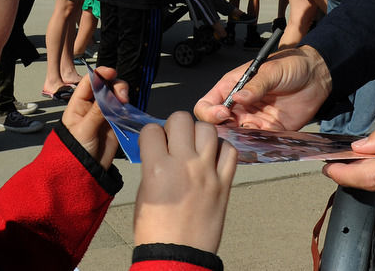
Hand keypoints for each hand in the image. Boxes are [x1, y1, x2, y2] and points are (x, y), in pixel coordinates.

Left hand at [61, 68, 126, 170]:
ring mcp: (104, 114)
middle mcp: (92, 106)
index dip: (100, 74)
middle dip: (115, 85)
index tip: (111, 72)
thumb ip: (96, 112)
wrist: (85, 171)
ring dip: (122, 94)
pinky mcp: (115, 123)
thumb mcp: (84, 130)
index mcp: (79, 103)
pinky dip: (127, 106)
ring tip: (125, 101)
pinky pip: (123, 109)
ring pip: (116, 96)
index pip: (90, 82)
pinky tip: (128, 109)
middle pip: (106, 86)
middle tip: (121, 95)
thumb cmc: (75, 150)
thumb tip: (108, 93)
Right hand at [133, 112, 237, 253]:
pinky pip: (230, 151)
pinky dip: (222, 149)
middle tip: (174, 140)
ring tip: (194, 147)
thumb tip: (159, 149)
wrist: (178, 256)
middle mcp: (184, 165)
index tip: (153, 142)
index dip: (150, 134)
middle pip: (181, 119)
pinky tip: (212, 158)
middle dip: (174, 126)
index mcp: (157, 168)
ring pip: (208, 129)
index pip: (152, 129)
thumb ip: (152, 166)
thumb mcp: (144, 193)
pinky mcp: (225, 184)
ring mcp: (207, 173)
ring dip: (199, 133)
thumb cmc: (156, 231)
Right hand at [193, 45, 331, 130]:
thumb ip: (256, 84)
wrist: (318, 76)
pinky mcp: (270, 129)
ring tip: (251, 135)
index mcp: (233, 86)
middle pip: (218, 124)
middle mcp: (240, 106)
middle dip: (221, 130)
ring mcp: (254, 119)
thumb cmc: (292, 65)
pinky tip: (265, 138)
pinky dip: (258, 144)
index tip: (223, 113)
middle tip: (235, 128)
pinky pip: (258, 142)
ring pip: (236, 137)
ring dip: (239, 140)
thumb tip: (238, 97)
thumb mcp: (272, 70)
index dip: (210, 111)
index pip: (208, 102)